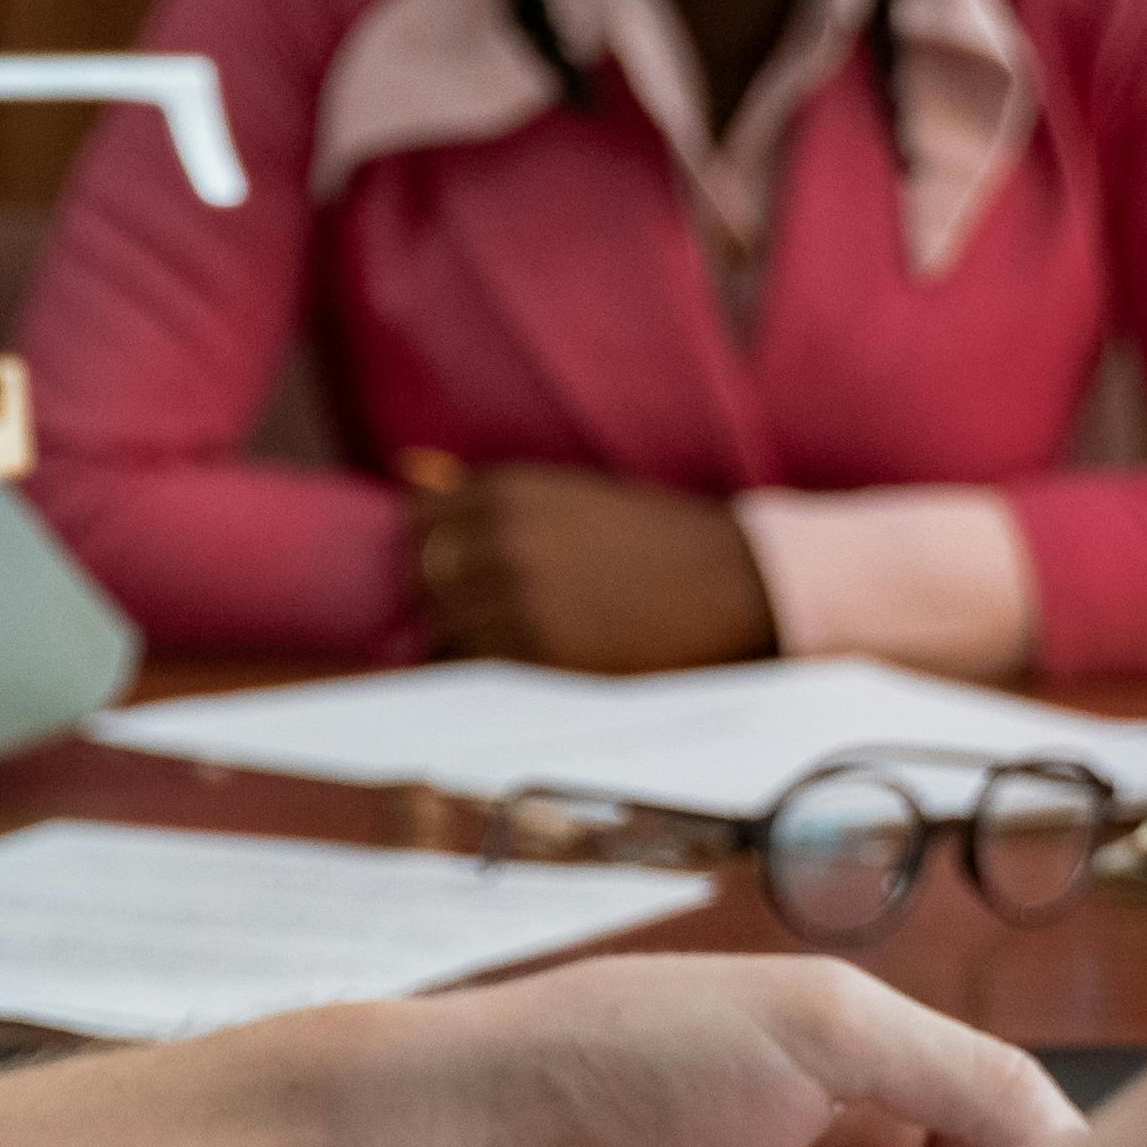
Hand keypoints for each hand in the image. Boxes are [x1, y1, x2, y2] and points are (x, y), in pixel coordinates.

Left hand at [403, 451, 777, 672]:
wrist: (737, 584)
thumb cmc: (657, 541)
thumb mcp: (572, 498)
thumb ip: (495, 498)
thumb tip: (409, 471)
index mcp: (509, 490)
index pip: (420, 523)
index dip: (435, 554)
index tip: (462, 576)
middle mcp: (500, 536)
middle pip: (422, 578)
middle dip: (444, 601)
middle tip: (487, 620)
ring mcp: (514, 594)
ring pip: (439, 630)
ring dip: (461, 643)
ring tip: (513, 648)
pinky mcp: (534, 651)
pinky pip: (470, 669)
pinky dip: (480, 675)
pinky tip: (523, 672)